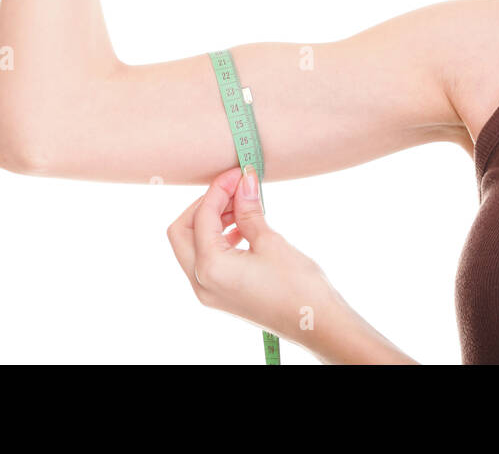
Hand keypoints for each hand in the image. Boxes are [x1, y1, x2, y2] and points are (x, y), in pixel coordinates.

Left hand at [167, 165, 334, 343]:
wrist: (316, 324)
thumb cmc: (298, 286)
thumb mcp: (271, 241)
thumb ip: (249, 210)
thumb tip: (243, 181)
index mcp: (210, 268)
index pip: (202, 216)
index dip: (219, 190)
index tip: (239, 173)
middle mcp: (200, 282)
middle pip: (182, 231)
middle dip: (205, 205)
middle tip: (233, 188)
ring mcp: (208, 292)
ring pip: (191, 246)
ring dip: (210, 220)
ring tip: (241, 205)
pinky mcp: (220, 295)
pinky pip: (205, 260)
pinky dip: (217, 239)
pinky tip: (242, 228)